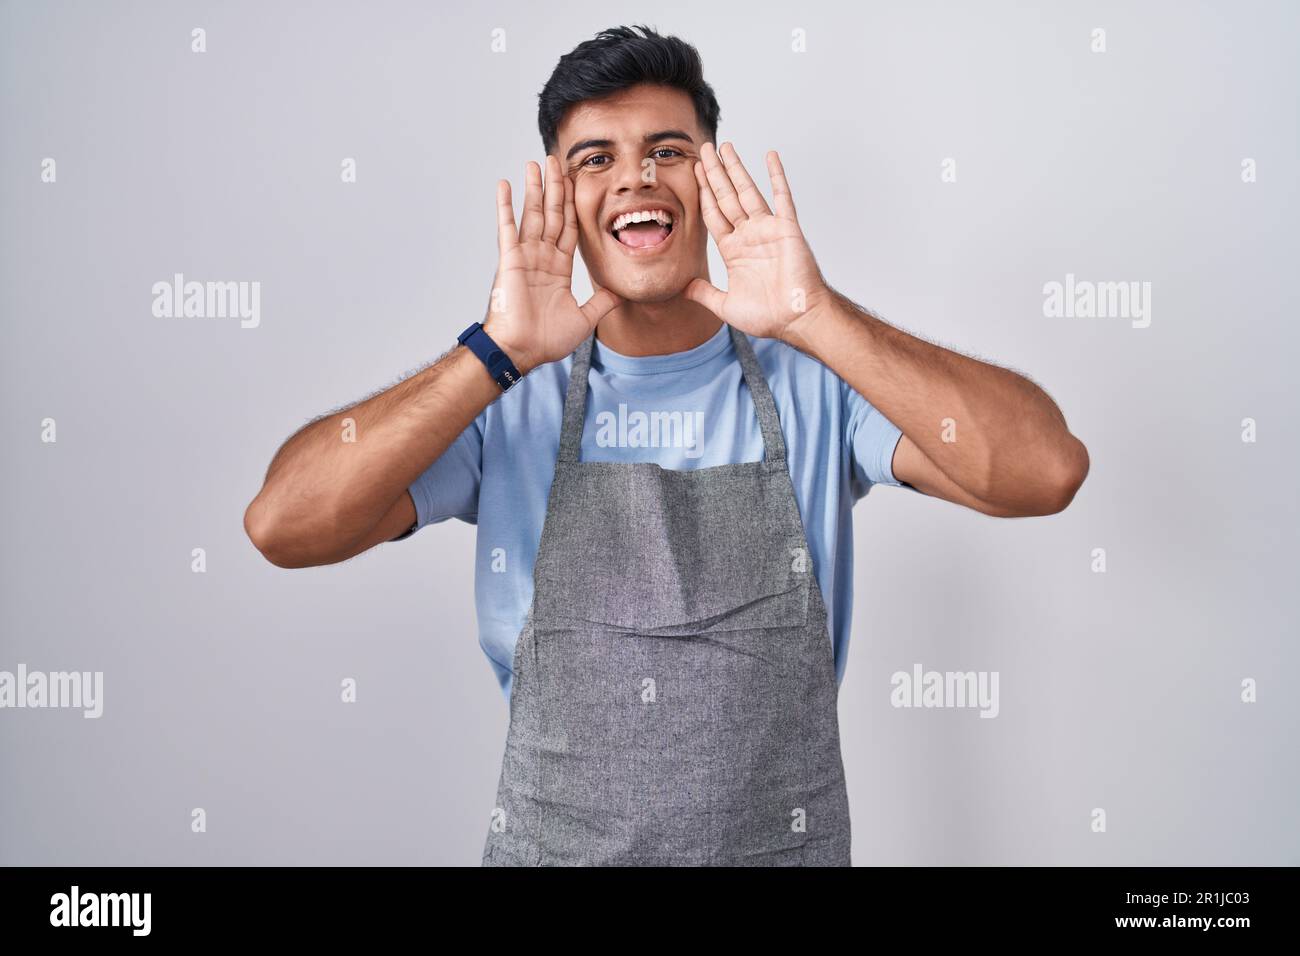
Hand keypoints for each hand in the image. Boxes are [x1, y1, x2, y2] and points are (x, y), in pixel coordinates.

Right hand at [481, 155, 620, 374]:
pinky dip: (505, 205)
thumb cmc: (546, 340)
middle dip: (556, 187)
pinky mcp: (511, 260)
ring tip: (536, 162)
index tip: (575, 183)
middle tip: (556, 160)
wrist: (523, 351)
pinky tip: (505, 184)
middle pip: (552, 214)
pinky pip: (508, 228)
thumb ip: (602, 302)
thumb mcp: (585, 318)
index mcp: (558, 268)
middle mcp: (541, 258)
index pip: (569, 228)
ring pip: (533, 214)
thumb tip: (622, 293)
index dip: (573, 205)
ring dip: (535, 188)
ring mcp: (525, 257)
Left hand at [685, 142, 830, 342]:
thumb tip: (683, 288)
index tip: (694, 173)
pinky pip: (782, 196)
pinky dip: (776, 175)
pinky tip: (769, 156)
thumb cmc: (768, 316)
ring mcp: (768, 229)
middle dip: (714, 173)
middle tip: (703, 150)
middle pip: (726, 197)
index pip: (714, 214)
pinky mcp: (787, 228)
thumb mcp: (725, 306)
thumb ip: (705, 294)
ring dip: (736, 168)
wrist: (797, 319)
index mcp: (734, 250)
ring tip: (724, 146)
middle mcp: (749, 235)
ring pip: (747, 191)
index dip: (703, 193)